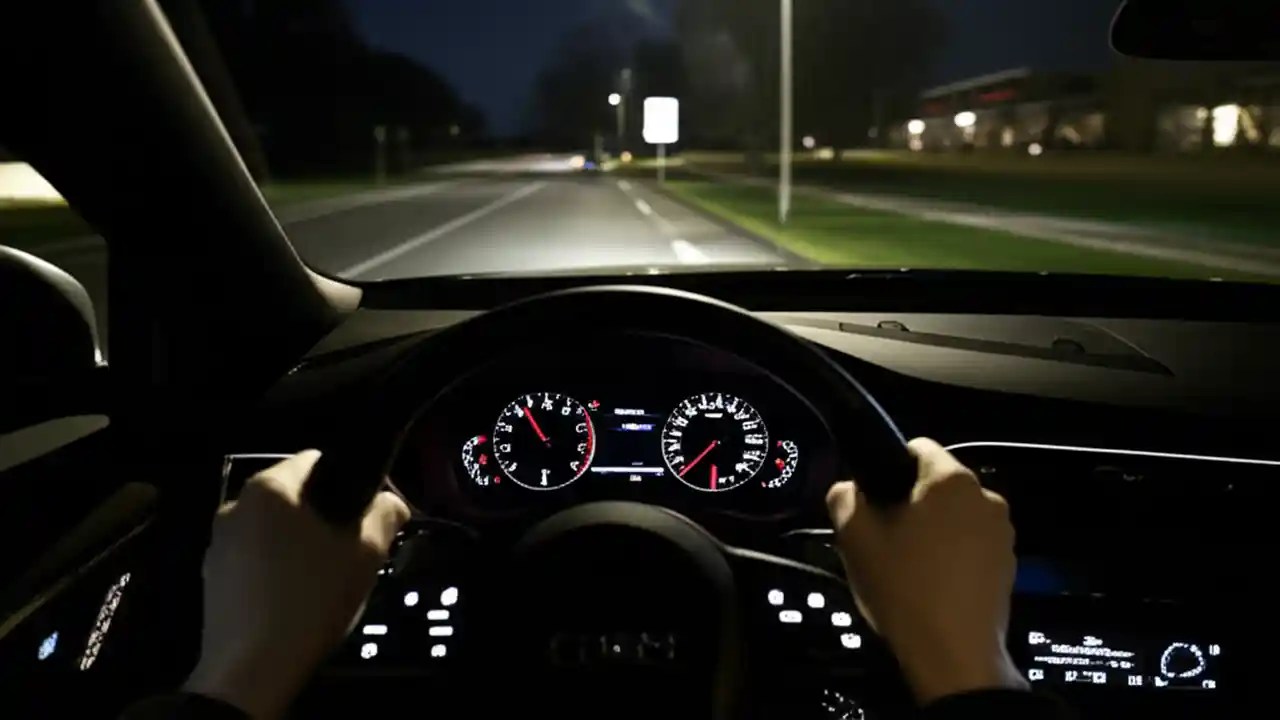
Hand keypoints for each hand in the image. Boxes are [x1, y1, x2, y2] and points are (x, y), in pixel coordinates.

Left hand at [183, 451, 409, 718]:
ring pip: (273, 529)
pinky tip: (295, 598)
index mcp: (271, 486)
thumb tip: (390, 502)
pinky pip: (254, 558)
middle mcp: (236, 503)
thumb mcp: (367, 553)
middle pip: (294, 496)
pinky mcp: (211, 576)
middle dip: (324, 517)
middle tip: (352, 551)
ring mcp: (218, 542)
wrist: (253, 666)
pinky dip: (275, 568)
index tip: (370, 516)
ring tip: (324, 579)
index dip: (352, 483)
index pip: (319, 460)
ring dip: (298, 543)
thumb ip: (384, 515)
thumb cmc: (313, 596)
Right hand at [826, 438, 1025, 704]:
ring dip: (935, 530)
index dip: (887, 468)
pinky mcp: (1009, 565)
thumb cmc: (903, 587)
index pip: (915, 447)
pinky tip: (933, 585)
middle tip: (883, 537)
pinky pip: (973, 545)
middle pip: (937, 485)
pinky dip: (954, 555)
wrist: (953, 654)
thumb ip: (844, 498)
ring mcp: (1003, 533)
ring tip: (909, 566)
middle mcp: (986, 496)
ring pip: (956, 516)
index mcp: (950, 479)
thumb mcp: (855, 539)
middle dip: (911, 502)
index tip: (871, 501)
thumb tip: (849, 489)